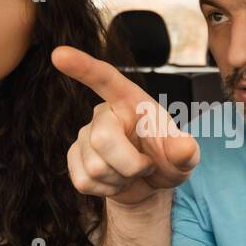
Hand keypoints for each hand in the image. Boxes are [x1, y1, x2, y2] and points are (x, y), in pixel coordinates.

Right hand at [51, 45, 200, 205]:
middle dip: (130, 164)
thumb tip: (184, 149)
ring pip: (95, 167)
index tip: (60, 54)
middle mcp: (103, 113)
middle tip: (146, 166)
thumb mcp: (184, 156)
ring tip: (132, 173)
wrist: (149, 184)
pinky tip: (116, 181)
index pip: (105, 78)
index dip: (83, 66)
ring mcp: (84, 136)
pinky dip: (107, 191)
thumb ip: (185, 151)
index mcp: (129, 100)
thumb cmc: (166, 159)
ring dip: (121, 179)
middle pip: (102, 140)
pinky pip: (83, 182)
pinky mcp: (73, 159)